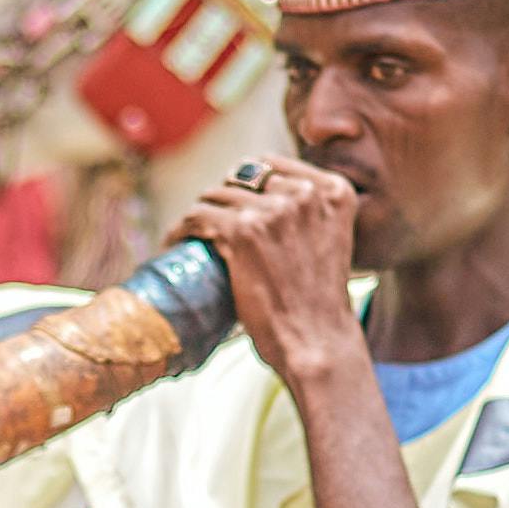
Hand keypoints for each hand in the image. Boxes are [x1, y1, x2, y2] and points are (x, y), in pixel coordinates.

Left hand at [184, 158, 364, 390]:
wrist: (318, 342)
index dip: (247, 184)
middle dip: (225, 198)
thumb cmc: (319, 303)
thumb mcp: (329, 240)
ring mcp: (273, 210)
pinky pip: (197, 216)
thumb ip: (307, 213)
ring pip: (216, 195)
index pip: (273, 166)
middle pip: (243, 177)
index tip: (234, 205)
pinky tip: (176, 243)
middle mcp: (306, 193)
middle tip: (210, 224)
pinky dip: (180, 230)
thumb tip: (263, 197)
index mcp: (333, 190)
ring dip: (200, 215)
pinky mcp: (242, 231)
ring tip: (190, 236)